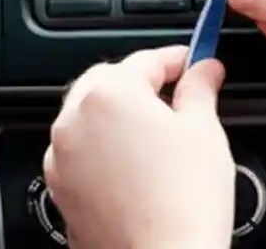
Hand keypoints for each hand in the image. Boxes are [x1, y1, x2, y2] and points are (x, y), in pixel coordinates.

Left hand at [43, 46, 232, 248]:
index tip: (197, 63)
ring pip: (88, 117)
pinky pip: (81, 152)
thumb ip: (200, 89)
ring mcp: (62, 158)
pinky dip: (103, 148)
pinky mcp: (61, 189)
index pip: (146, 61)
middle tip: (179, 96)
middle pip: (108, 82)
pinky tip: (135, 165)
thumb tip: (205, 70)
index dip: (178, 59)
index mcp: (109, 95)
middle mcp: (74, 121)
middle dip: (141, 84)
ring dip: (118, 115)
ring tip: (158, 135)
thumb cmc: (183, 205)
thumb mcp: (205, 132)